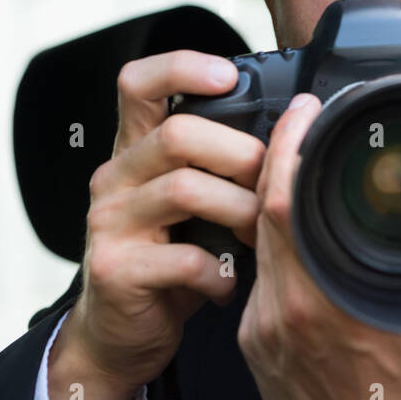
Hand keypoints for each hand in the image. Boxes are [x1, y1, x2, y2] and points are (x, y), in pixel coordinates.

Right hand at [50, 51, 265, 399]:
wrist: (119, 332)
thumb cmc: (169, 258)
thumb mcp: (191, 202)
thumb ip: (218, 165)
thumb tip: (291, 134)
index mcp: (134, 150)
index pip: (137, 83)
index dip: (181, 67)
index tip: (228, 75)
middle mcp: (114, 176)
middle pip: (178, 133)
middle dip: (241, 154)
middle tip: (270, 183)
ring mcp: (109, 221)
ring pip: (185, 188)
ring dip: (240, 210)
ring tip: (257, 236)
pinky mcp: (116, 268)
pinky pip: (184, 257)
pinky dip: (220, 271)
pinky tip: (228, 281)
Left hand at [238, 93, 400, 399]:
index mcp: (321, 296)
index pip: (284, 199)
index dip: (290, 144)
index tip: (306, 111)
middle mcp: (283, 308)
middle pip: (262, 209)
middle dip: (280, 155)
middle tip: (301, 122)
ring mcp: (263, 326)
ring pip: (258, 241)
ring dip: (275, 199)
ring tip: (302, 169)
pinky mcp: (254, 342)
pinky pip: (260, 278)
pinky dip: (277, 246)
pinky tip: (300, 235)